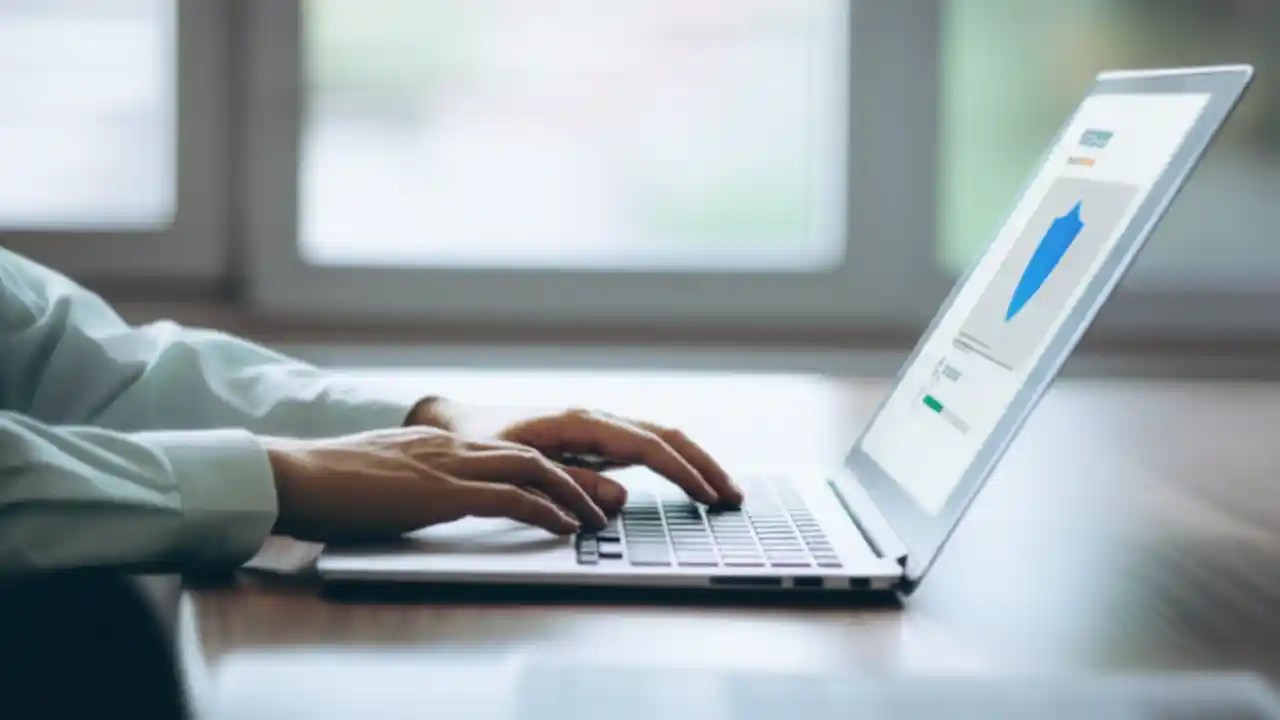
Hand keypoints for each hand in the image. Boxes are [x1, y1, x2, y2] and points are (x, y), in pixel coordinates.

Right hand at [263, 426, 614, 540]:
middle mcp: (452, 447)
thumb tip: (419, 498)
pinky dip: (543, 510)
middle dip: (575, 478)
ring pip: (532, 469)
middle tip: (602, 504)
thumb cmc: (326, 483)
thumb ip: (412, 481)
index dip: (549, 467)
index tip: (574, 487)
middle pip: (533, 454)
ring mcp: (449, 466)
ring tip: (594, 520)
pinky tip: (563, 527)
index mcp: (439, 444)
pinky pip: (509, 498)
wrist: (293, 474)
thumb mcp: (382, 478)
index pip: (509, 449)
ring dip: (572, 494)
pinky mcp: (441, 493)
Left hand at [410, 399, 743, 508]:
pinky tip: (689, 483)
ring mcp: (597, 429)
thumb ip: (570, 484)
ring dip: (694, 464)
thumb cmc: (482, 446)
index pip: (649, 445)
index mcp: (582, 421)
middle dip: (704, 465)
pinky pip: (644, 449)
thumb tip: (621, 500)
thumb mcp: (520, 469)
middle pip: (667, 436)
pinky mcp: (594, 441)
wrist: (455, 427)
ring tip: (723, 493)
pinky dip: (673, 465)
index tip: (710, 496)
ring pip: (660, 440)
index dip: (683, 472)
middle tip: (735, 497)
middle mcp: (596, 419)